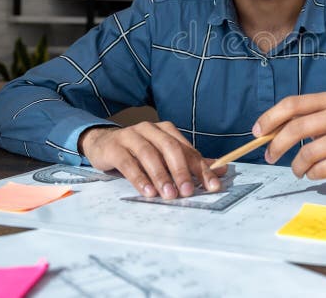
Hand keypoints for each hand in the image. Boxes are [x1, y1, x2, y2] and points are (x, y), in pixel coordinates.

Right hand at [78, 121, 226, 198]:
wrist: (102, 143)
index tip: (213, 186)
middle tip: (188, 192)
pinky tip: (148, 191)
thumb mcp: (164, 156)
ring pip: (150, 155)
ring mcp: (132, 136)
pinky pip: (129, 163)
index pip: (189, 151)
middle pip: (171, 149)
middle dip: (181, 172)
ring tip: (169, 195)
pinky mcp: (115, 147)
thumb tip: (222, 169)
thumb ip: (191, 163)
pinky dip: (140, 178)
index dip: (202, 169)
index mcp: (167, 131)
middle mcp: (151, 130)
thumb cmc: (138, 153)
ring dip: (161, 176)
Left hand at [252, 92, 325, 183]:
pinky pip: (322, 169)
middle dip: (277, 145)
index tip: (258, 132)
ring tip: (299, 170)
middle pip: (297, 128)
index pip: (294, 104)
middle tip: (270, 156)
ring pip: (309, 153)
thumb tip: (267, 133)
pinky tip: (315, 173)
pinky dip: (312, 174)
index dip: (271, 118)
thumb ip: (304, 122)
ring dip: (297, 165)